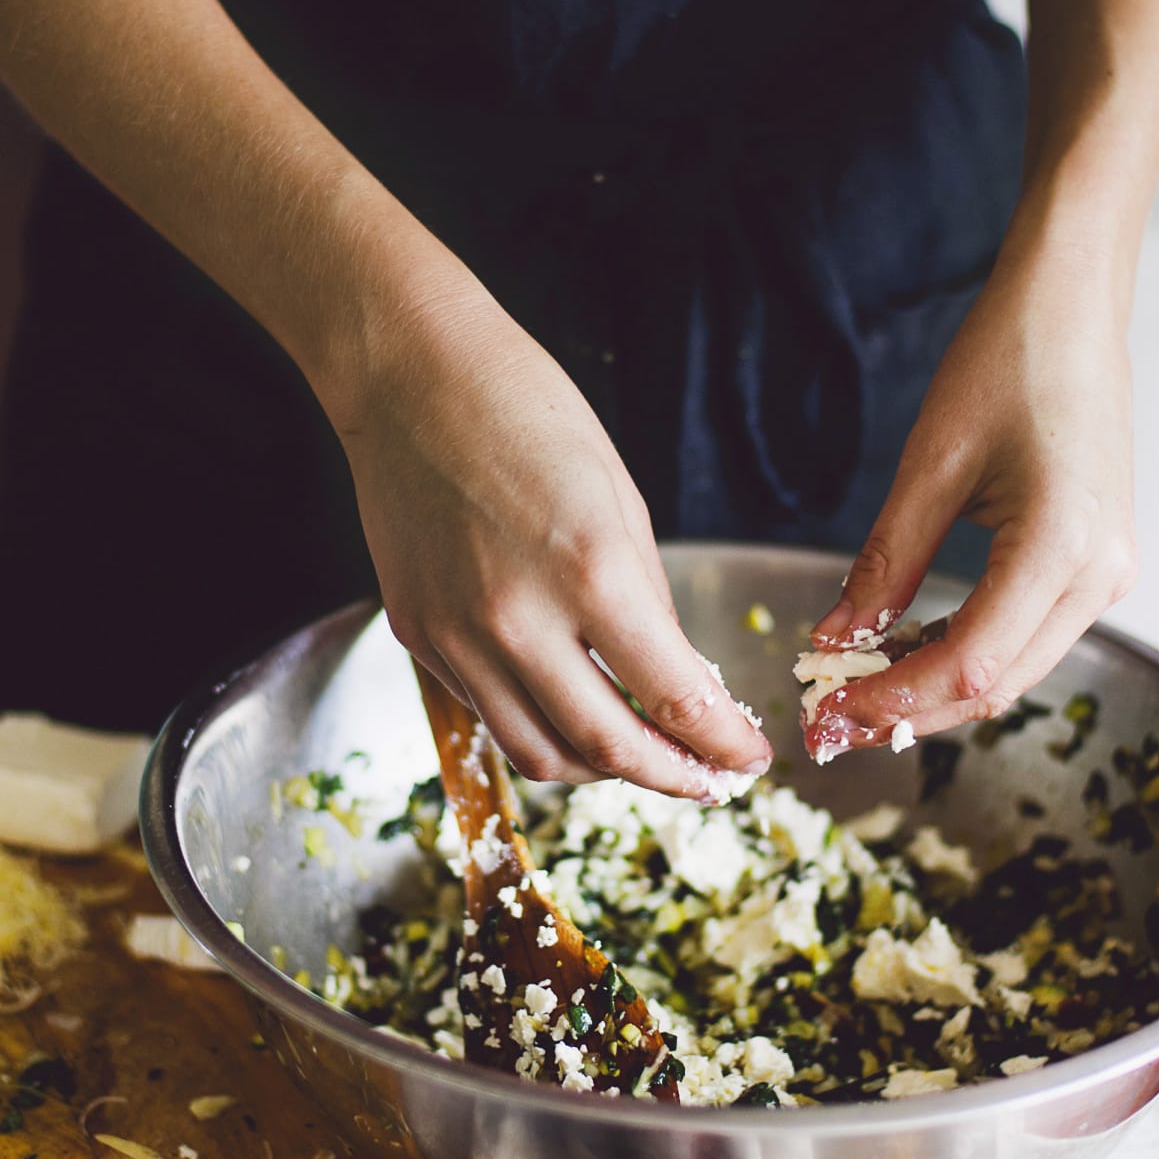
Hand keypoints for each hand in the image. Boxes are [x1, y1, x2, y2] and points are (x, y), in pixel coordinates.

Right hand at [333, 288, 771, 796]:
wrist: (411, 379)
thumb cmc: (526, 413)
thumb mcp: (621, 500)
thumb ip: (648, 602)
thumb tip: (675, 680)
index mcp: (592, 573)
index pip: (676, 700)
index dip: (722, 747)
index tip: (748, 760)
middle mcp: (519, 621)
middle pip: (608, 750)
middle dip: (672, 777)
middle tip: (705, 780)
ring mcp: (459, 637)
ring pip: (540, 754)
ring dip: (600, 769)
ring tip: (636, 755)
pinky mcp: (419, 637)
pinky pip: (489, 713)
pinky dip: (537, 726)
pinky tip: (567, 706)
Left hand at [804, 236, 1137, 756]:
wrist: (1072, 308)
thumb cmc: (1007, 362)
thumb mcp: (930, 465)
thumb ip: (884, 564)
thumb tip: (833, 640)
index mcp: (1061, 546)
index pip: (971, 664)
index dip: (897, 699)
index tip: (831, 711)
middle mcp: (1100, 574)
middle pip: (998, 683)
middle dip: (913, 710)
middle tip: (833, 719)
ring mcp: (1109, 573)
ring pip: (1016, 668)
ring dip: (939, 688)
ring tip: (860, 688)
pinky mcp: (1099, 563)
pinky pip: (1030, 634)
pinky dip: (970, 652)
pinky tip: (911, 650)